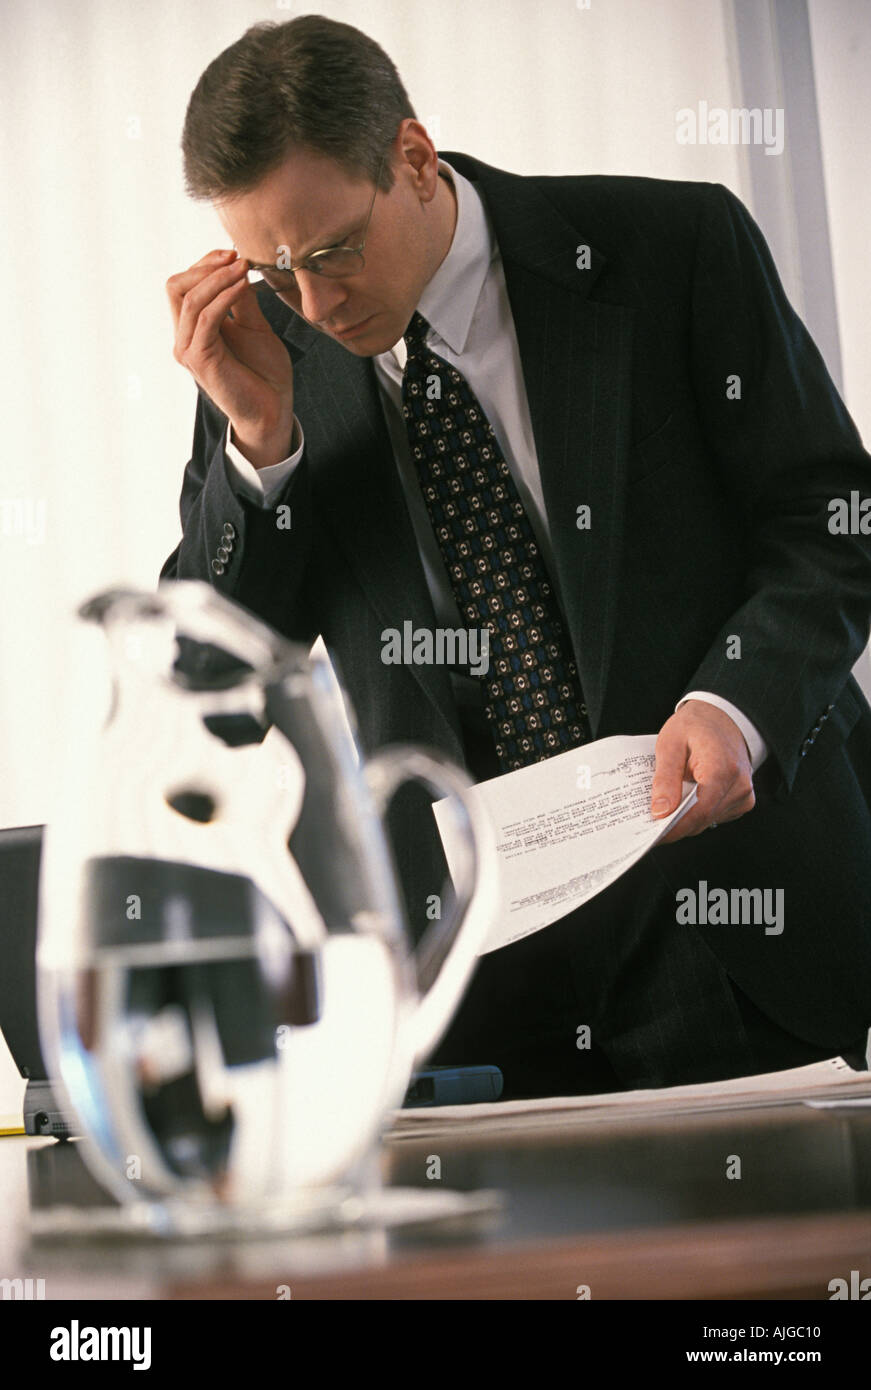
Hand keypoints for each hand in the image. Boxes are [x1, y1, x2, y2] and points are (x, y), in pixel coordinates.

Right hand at [166, 249, 295, 466]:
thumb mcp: (253, 326)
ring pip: (190, 298)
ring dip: (218, 277)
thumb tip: (237, 266)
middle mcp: (184, 338)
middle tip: (236, 257)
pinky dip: (224, 296)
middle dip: (205, 266)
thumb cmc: (263, 372)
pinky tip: (244, 286)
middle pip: (176, 286)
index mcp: (193, 329)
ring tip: (244, 268)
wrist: (271, 410)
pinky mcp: (200, 359)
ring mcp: (188, 349)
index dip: (205, 264)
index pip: (183, 285)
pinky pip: (206, 317)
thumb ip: (241, 300)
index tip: (234, 253)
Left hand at [650, 700, 755, 843]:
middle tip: (649, 822)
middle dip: (675, 824)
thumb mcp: (670, 744)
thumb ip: (665, 778)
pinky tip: (684, 800)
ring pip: (707, 821)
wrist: (723, 717)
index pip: (698, 811)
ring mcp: (744, 794)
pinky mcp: (743, 800)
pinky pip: (715, 816)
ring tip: (665, 805)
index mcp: (722, 769)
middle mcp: (739, 785)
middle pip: (702, 819)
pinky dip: (697, 813)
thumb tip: (660, 811)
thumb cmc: (696, 725)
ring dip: (685, 819)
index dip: (674, 828)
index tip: (652, 836)